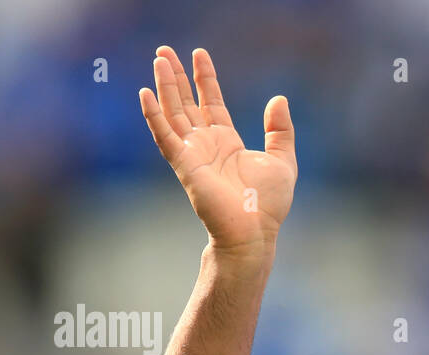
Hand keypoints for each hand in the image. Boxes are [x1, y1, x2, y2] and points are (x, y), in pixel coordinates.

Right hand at [139, 46, 296, 252]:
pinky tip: (145, 93)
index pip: (212, 102)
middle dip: (177, 76)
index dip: (206, 79)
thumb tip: (279, 99)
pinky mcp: (184, 165)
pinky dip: (154, 116)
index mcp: (227, 142)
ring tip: (159, 59)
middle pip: (187, 103)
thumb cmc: (268, 204)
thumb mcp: (282, 160)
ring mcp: (193, 153)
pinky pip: (165, 136)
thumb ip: (280, 130)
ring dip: (165, 86)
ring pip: (174, 112)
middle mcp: (206, 144)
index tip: (199, 54)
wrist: (254, 231)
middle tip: (165, 50)